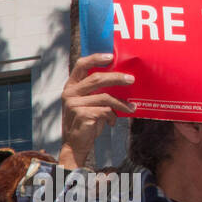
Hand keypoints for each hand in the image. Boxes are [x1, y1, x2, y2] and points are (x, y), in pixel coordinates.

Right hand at [59, 53, 134, 168]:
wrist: (76, 144)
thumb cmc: (86, 121)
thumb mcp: (89, 102)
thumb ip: (97, 90)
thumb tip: (122, 77)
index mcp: (71, 86)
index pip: (81, 65)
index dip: (96, 58)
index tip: (111, 56)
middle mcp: (70, 93)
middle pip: (96, 78)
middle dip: (117, 78)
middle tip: (131, 79)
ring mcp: (74, 104)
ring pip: (104, 97)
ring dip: (121, 103)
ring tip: (131, 107)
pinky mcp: (81, 114)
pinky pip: (105, 110)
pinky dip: (112, 116)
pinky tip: (113, 121)